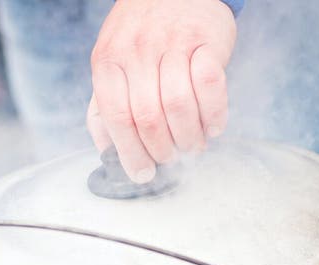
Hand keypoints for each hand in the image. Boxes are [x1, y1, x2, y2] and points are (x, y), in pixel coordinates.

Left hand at [87, 0, 236, 182]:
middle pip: (149, 116)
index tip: (142, 174)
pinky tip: (213, 127)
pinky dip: (214, 114)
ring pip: (179, 104)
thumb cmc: (139, 36)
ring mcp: (173, 42)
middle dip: (161, 150)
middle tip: (170, 159)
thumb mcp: (111, 64)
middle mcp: (137, 51)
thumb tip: (108, 154)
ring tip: (192, 147)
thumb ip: (104, 107)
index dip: (130, 153)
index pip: (116, 116)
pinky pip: (210, 83)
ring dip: (188, 137)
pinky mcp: (206, 39)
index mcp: (108, 61)